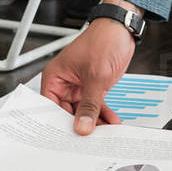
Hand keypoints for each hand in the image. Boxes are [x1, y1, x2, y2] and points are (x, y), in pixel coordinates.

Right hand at [40, 2, 138, 134]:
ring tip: (104, 134)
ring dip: (95, 122)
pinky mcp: (93, 87)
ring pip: (83, 111)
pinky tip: (111, 122)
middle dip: (79, 125)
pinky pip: (95, 105)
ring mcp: (79, 86)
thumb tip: (82, 127)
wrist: (122, 30)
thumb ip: (90, 104)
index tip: (66, 139)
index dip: (56, 124)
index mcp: (55, 77)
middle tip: (88, 141)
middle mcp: (65, 83)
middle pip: (66, 113)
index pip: (49, 108)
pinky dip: (103, 114)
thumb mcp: (96, 76)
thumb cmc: (103, 40)